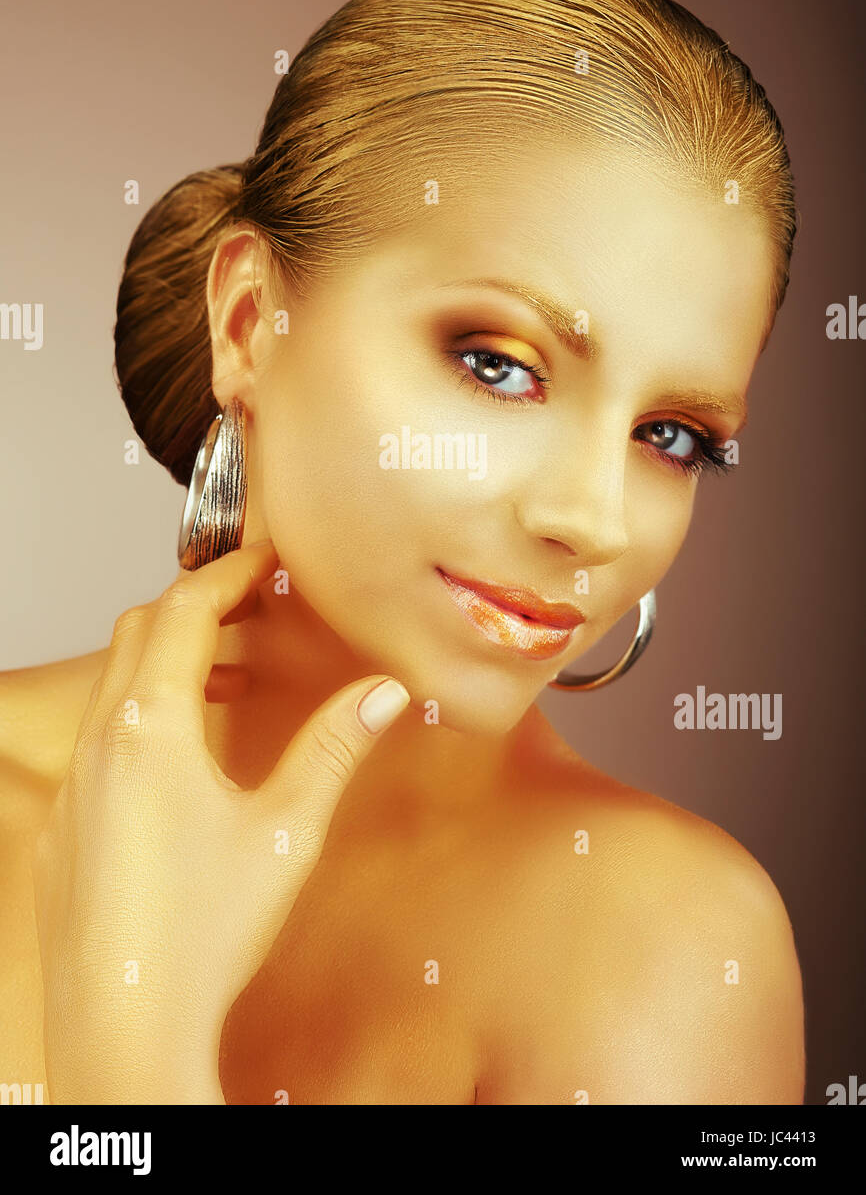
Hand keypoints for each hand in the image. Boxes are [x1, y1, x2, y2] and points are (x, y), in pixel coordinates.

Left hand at [31, 539, 409, 1104]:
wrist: (127, 1027)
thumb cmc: (203, 933)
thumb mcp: (287, 830)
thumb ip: (333, 748)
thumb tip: (383, 691)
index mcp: (151, 727)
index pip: (184, 610)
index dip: (228, 573)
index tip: (263, 559)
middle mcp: (99, 743)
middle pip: (138, 632)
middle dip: (194, 605)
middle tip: (251, 605)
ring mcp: (72, 785)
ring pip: (113, 685)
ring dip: (168, 661)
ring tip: (229, 675)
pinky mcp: (62, 826)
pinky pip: (96, 738)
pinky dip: (141, 713)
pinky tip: (184, 759)